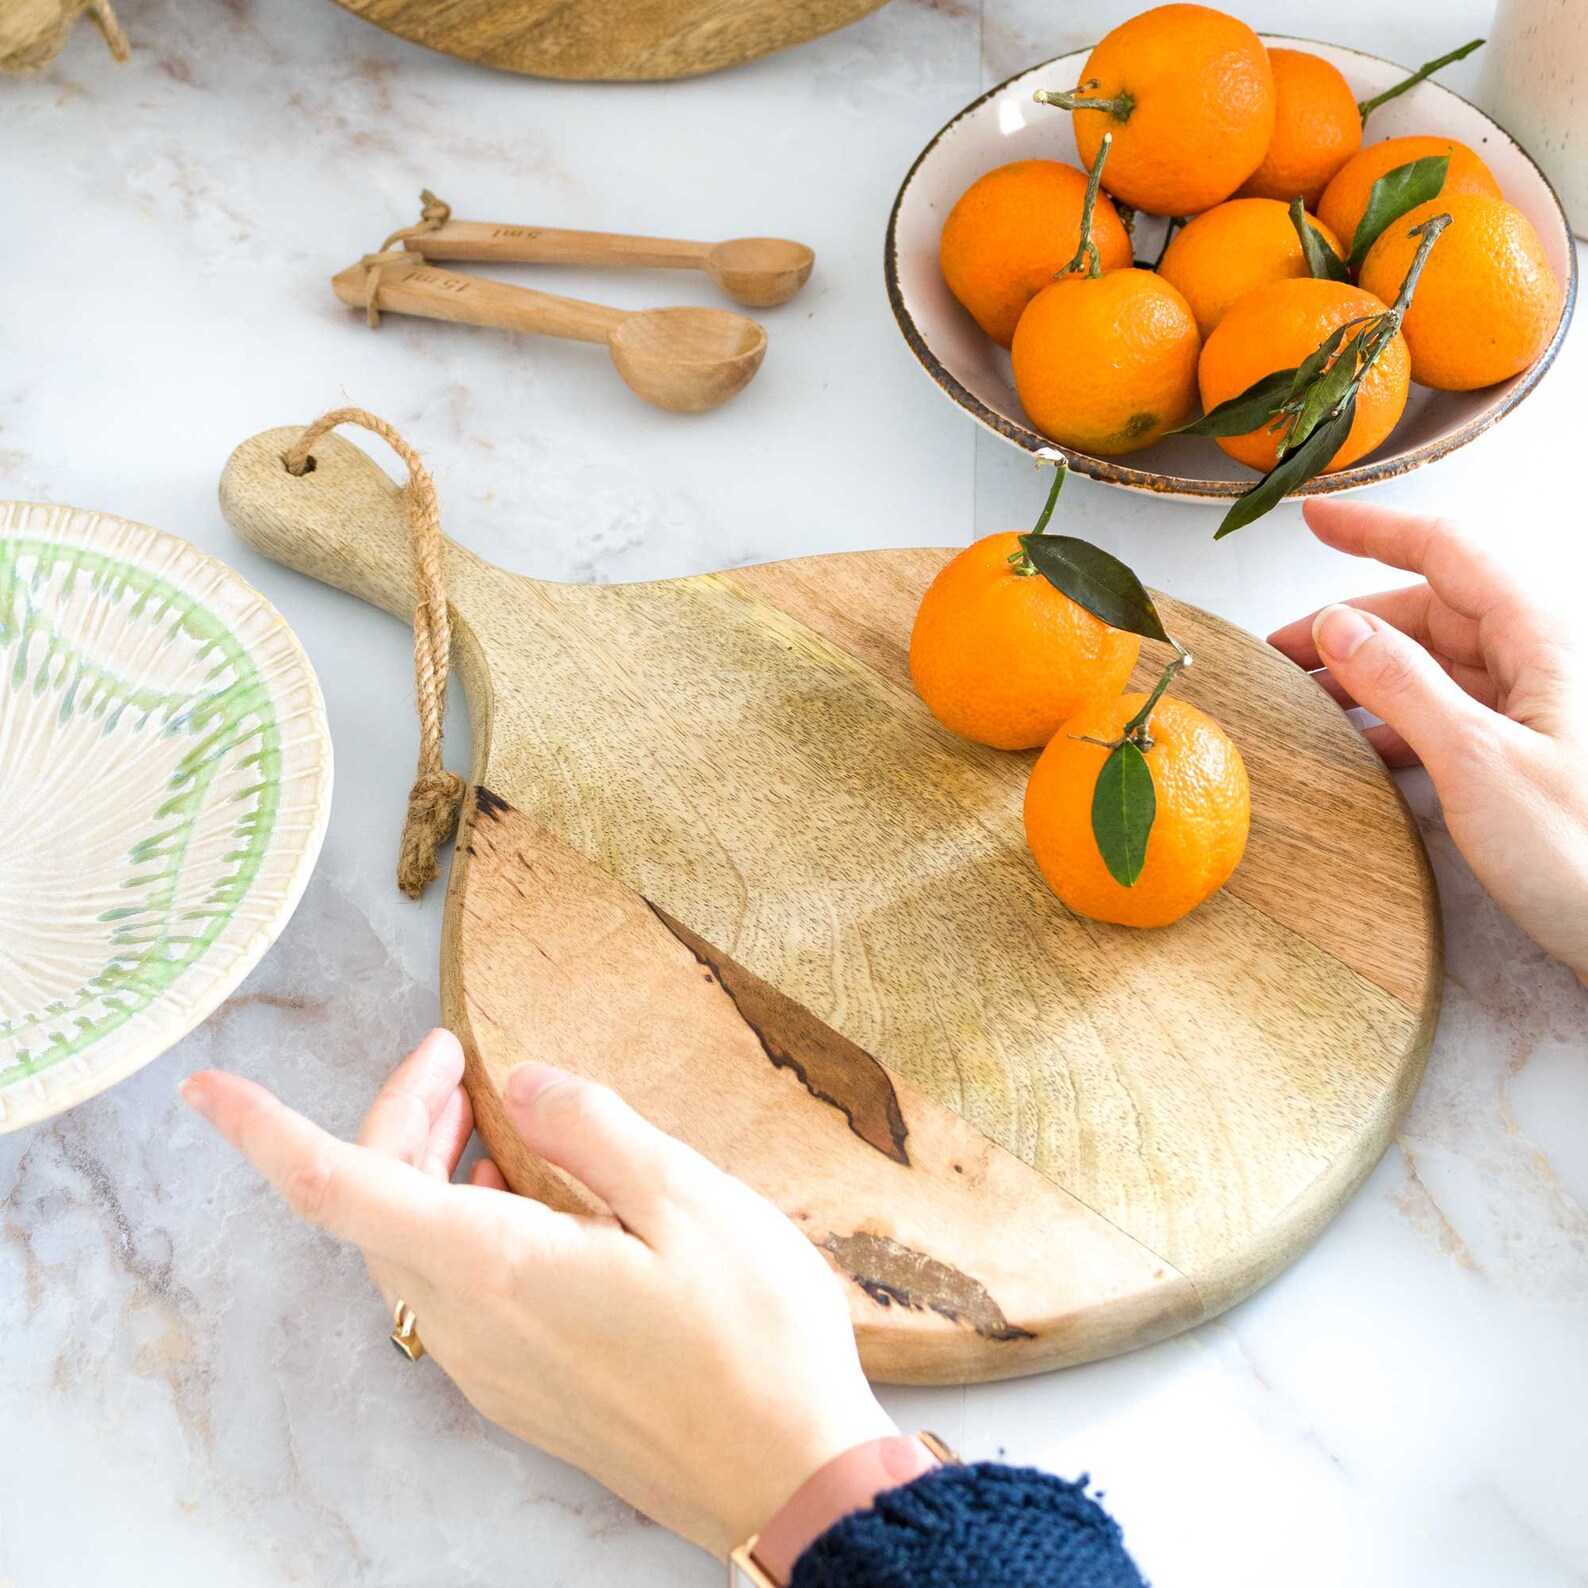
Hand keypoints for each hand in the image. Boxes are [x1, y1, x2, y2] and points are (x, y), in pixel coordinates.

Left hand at [179, 1032, 895, 1556]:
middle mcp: (472, 1325)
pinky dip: (455, 1224)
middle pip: (373, 1207)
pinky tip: (520, 1199)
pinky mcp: (521, 1394)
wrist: (789, 1483)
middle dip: (395, 1117)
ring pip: (407, 1252)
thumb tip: (520, 1083)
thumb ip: (594, 1130)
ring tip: (488, 1114)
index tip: (206, 1089)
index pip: (341, 1188)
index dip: (264, 1132)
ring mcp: (492, 1370)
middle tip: (454, 1057)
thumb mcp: (694, 1201)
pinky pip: (449, 1294)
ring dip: (423, 1170)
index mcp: (501, 1266)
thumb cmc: (753, 1340)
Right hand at [1269, 499, 1587, 977]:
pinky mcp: (1538, 758)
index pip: (1449, 551)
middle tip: (1279, 653)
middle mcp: (1547, 662)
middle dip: (1353, 622)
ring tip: (1305, 701)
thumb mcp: (1477, 763)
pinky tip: (1362, 748)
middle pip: (1436, 610)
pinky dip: (1400, 719)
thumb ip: (1403, 686)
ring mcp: (1544, 710)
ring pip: (1443, 665)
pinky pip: (1457, 714)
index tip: (1314, 518)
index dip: (1376, 530)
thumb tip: (1339, 625)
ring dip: (1370, 674)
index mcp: (1544, 639)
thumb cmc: (1586, 854)